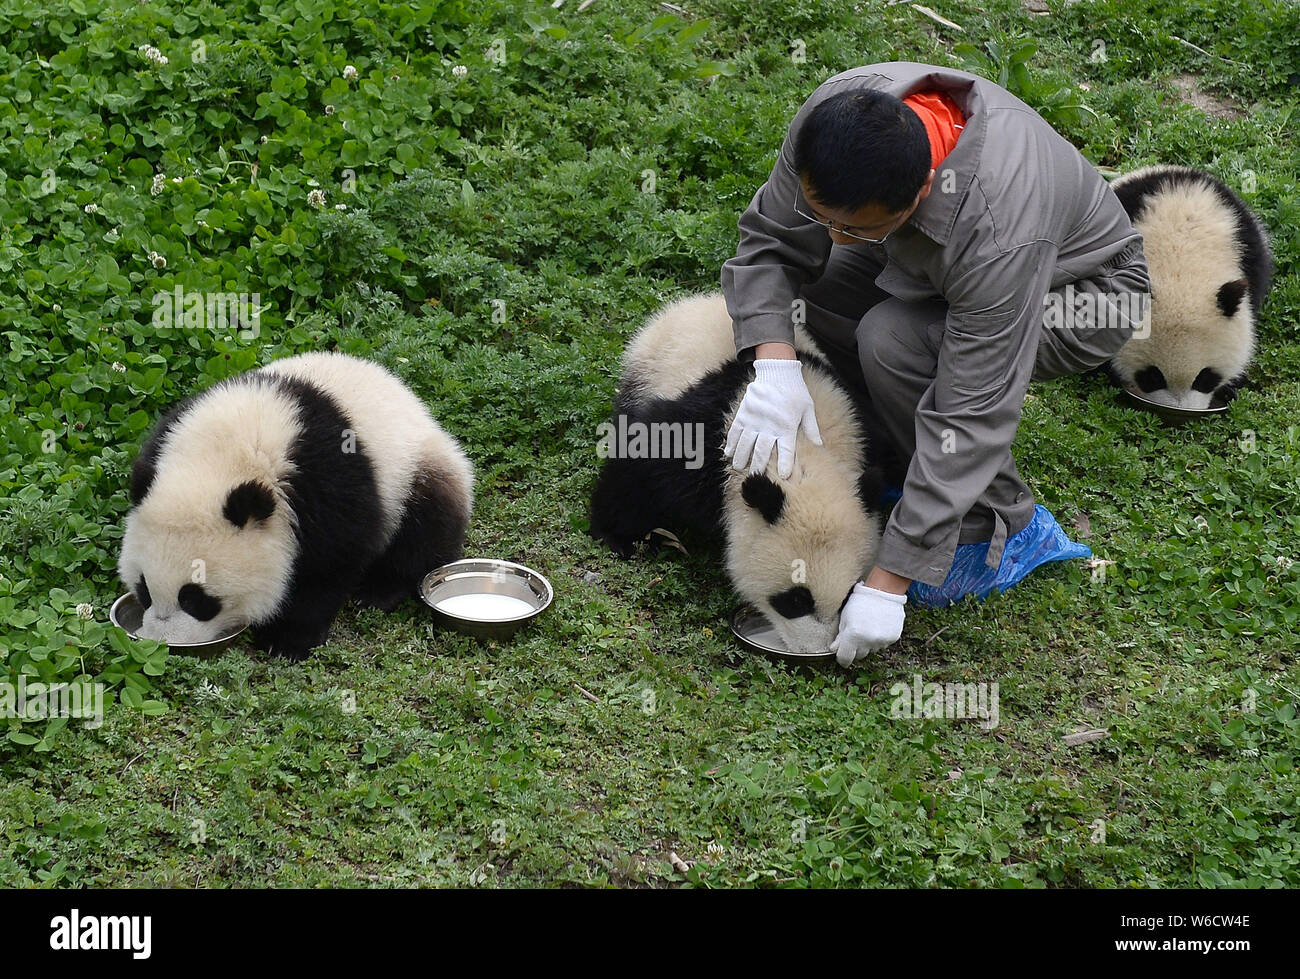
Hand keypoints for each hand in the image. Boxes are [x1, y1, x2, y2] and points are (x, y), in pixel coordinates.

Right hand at [724, 359, 821, 477]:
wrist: (776, 371)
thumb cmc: (795, 391)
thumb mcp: (807, 408)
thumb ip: (811, 429)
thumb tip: (820, 446)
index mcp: (787, 425)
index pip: (786, 450)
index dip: (786, 464)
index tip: (784, 476)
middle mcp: (769, 424)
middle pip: (762, 451)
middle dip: (759, 466)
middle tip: (756, 477)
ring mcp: (754, 419)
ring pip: (745, 444)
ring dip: (741, 458)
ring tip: (739, 468)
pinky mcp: (743, 413)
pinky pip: (735, 431)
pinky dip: (731, 444)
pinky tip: (728, 454)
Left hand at [831, 583, 906, 666]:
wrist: (883, 591)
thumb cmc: (860, 602)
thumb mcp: (845, 617)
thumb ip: (840, 636)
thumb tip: (834, 649)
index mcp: (853, 635)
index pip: (845, 658)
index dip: (842, 659)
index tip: (842, 658)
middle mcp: (868, 641)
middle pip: (859, 655)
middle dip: (855, 649)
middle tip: (856, 635)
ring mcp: (881, 640)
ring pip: (871, 650)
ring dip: (868, 643)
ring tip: (868, 627)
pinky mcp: (892, 638)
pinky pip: (883, 645)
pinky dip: (879, 639)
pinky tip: (878, 626)